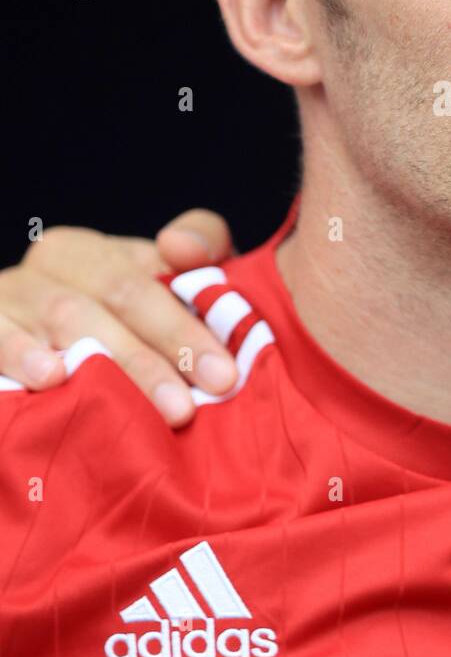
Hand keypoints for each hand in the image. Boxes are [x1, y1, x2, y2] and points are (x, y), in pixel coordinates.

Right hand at [0, 211, 236, 427]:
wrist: (32, 352)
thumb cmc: (124, 322)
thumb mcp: (164, 281)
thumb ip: (198, 249)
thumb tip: (180, 247)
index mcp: (94, 253)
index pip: (142, 282)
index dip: (184, 327)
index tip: (223, 375)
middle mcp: (49, 267)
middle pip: (107, 303)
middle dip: (151, 359)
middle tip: (185, 409)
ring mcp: (11, 297)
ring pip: (61, 319)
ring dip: (102, 364)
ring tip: (127, 403)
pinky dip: (22, 354)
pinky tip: (49, 379)